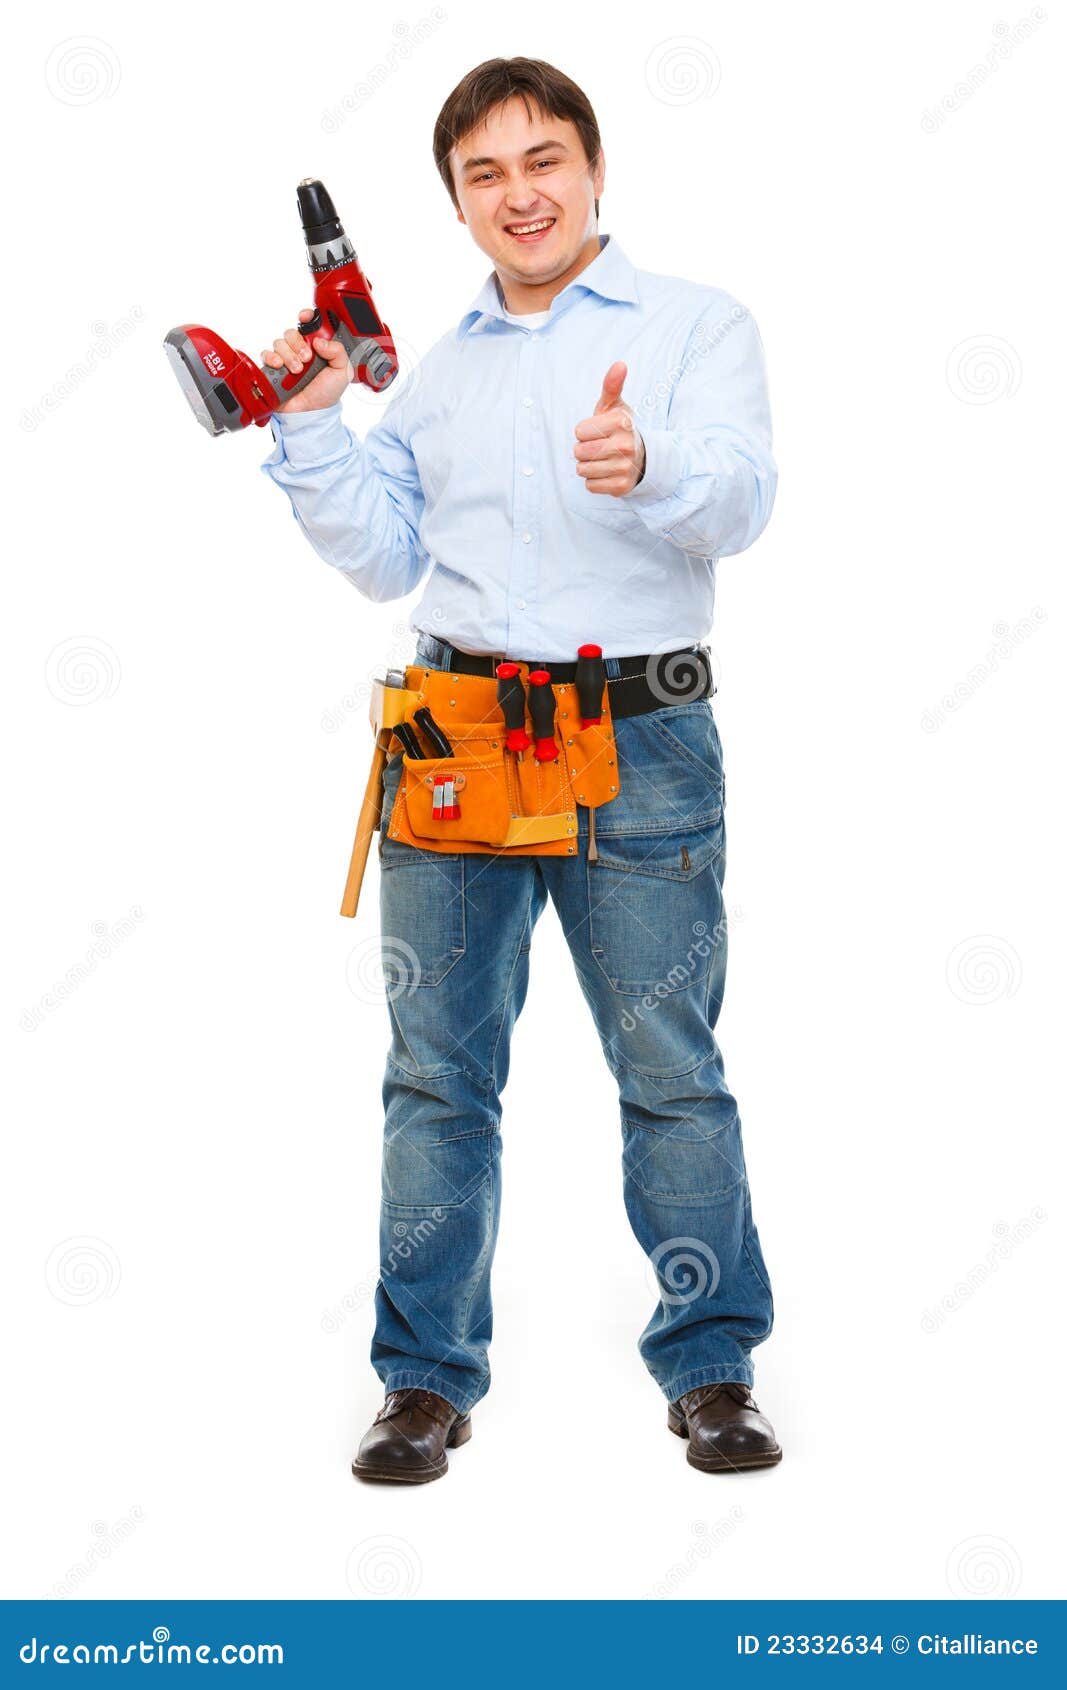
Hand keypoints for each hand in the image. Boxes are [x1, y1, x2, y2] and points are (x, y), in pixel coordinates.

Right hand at [261, 308, 353, 412]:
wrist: (311, 413)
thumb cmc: (326, 393)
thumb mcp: (342, 371)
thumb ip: (338, 351)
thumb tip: (320, 340)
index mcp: (317, 346)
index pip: (309, 324)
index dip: (306, 317)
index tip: (305, 317)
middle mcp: (300, 349)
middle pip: (292, 332)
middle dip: (298, 344)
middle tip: (307, 358)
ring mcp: (286, 358)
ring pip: (280, 342)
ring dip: (289, 355)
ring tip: (298, 371)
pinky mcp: (273, 368)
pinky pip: (266, 354)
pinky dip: (272, 358)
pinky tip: (280, 367)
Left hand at [573, 362, 645, 496]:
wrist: (641, 457)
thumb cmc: (619, 429)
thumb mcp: (614, 406)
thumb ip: (612, 385)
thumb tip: (620, 364)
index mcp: (622, 422)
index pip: (579, 432)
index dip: (583, 432)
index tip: (597, 431)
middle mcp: (626, 445)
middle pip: (579, 452)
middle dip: (583, 450)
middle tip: (598, 447)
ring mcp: (625, 467)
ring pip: (583, 470)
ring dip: (587, 466)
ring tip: (602, 460)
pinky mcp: (621, 486)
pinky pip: (590, 485)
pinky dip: (594, 481)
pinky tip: (606, 472)